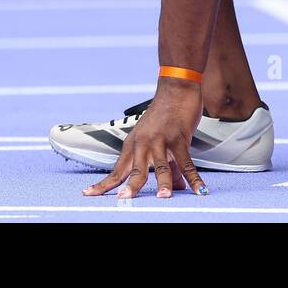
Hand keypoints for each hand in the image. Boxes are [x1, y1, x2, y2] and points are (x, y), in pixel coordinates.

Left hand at [82, 78, 207, 198]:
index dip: (104, 183)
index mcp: (133, 144)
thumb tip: (177, 186)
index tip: (88, 194)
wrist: (176, 87)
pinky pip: (187, 162)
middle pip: (135, 169)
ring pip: (161, 166)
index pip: (117, 169)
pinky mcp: (178, 138)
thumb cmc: (166, 113)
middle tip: (124, 199)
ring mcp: (161, 140)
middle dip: (131, 186)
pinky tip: (199, 190)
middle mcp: (144, 143)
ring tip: (163, 198)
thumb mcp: (160, 140)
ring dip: (163, 183)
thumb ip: (167, 165)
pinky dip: (194, 178)